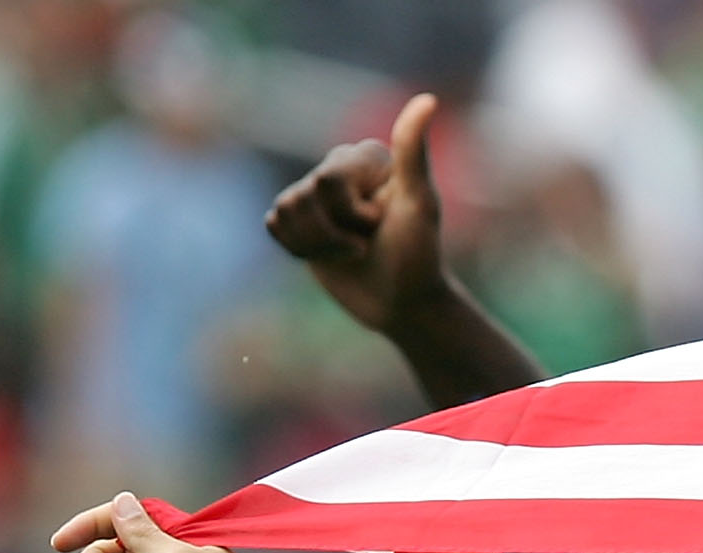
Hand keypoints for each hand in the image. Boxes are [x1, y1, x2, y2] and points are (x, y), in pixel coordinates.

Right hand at [264, 94, 452, 333]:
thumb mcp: (420, 204)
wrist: (402, 303)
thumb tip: (428, 99)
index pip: (329, 179)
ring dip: (321, 245)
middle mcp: (337, 168)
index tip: (384, 221)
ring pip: (286, 211)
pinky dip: (302, 250)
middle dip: (336, 231)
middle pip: (305, 195)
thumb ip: (414, 151)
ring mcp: (314, 194)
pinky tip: (330, 256)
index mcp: (365, 157)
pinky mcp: (297, 220)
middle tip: (368, 241)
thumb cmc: (418, 255)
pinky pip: (274, 225)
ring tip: (353, 252)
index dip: (355, 212)